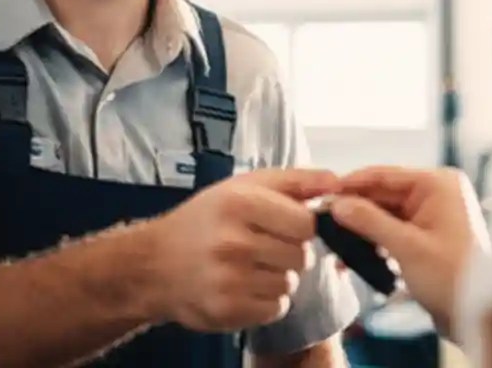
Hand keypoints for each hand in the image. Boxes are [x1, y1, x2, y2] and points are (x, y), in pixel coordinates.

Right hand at [144, 168, 339, 332]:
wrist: (154, 264)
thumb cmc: (206, 219)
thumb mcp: (243, 187)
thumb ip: (295, 181)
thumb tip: (337, 182)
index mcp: (239, 203)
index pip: (306, 223)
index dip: (298, 225)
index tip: (278, 224)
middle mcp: (233, 241)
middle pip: (301, 256)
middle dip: (287, 251)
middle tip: (258, 246)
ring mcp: (229, 280)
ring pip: (290, 283)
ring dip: (276, 277)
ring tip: (247, 266)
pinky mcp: (227, 310)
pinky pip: (276, 308)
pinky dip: (266, 300)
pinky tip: (242, 286)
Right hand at [330, 166, 488, 337]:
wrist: (479, 315)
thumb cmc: (453, 278)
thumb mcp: (407, 247)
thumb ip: (369, 222)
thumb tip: (337, 204)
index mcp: (438, 184)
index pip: (384, 174)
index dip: (351, 184)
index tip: (322, 193)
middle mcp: (437, 192)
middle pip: (382, 193)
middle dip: (353, 208)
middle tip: (321, 218)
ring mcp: (432, 214)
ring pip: (384, 212)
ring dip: (360, 226)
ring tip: (332, 237)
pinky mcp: (426, 235)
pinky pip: (393, 228)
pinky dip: (373, 239)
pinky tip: (350, 252)